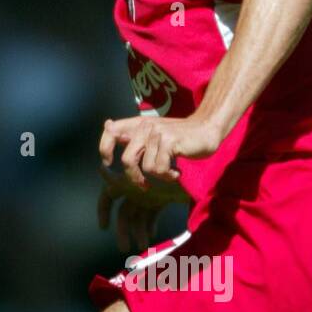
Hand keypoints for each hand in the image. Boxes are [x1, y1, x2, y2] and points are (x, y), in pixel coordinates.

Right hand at [97, 165, 187, 252]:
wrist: (195, 167)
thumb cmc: (168, 166)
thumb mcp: (145, 170)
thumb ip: (122, 174)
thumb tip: (100, 170)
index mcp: (128, 179)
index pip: (109, 195)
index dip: (103, 210)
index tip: (104, 227)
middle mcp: (136, 188)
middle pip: (124, 213)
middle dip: (123, 230)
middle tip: (124, 249)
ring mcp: (149, 195)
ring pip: (138, 217)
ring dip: (138, 232)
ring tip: (142, 247)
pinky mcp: (161, 199)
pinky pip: (152, 216)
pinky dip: (150, 226)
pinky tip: (152, 235)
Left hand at [98, 113, 222, 188]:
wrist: (207, 129)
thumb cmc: (181, 136)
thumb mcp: (155, 133)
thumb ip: (134, 133)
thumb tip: (108, 124)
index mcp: (139, 124)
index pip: (111, 132)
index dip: (105, 148)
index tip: (108, 163)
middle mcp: (145, 126)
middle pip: (127, 160)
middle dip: (134, 178)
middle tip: (144, 186)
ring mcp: (157, 133)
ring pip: (147, 168)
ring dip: (160, 176)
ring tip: (171, 172)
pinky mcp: (169, 142)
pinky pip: (160, 169)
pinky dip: (169, 175)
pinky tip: (178, 171)